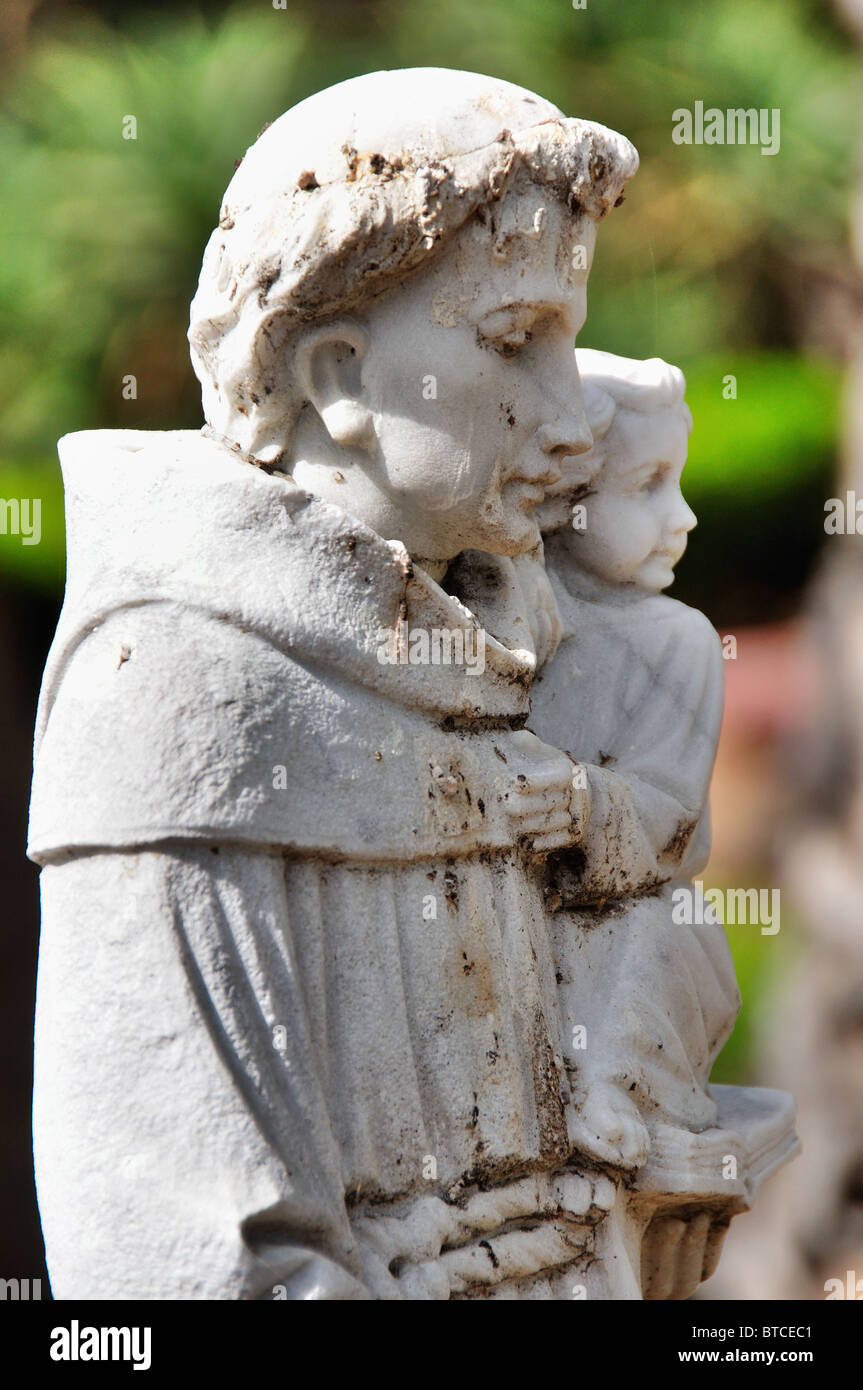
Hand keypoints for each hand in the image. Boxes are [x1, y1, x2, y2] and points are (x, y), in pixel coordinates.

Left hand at [500, 729, 584, 856]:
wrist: (580, 793)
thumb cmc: (551, 769)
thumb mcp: (544, 753)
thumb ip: (529, 744)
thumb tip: (515, 737)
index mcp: (570, 773)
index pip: (554, 778)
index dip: (532, 781)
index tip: (509, 780)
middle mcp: (577, 796)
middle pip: (549, 803)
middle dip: (523, 805)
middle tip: (504, 802)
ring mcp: (576, 817)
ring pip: (549, 824)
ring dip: (526, 825)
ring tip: (508, 821)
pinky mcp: (573, 836)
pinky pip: (554, 843)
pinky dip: (536, 842)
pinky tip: (520, 839)